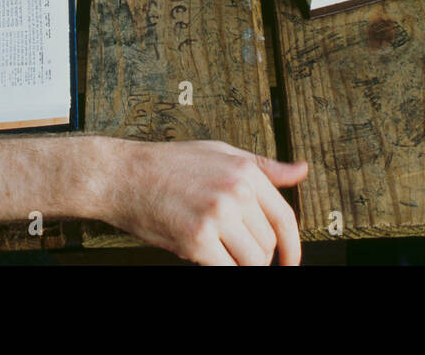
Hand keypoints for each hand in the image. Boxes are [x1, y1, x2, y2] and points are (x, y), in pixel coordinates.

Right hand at [104, 139, 307, 264]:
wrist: (123, 176)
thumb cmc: (170, 165)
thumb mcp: (222, 153)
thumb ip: (264, 167)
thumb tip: (301, 170)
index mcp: (246, 171)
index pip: (284, 217)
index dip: (293, 247)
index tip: (291, 262)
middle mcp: (236, 192)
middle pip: (267, 243)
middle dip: (258, 256)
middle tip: (237, 254)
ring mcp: (217, 216)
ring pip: (251, 261)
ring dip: (240, 266)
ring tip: (221, 256)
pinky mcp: (197, 239)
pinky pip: (227, 270)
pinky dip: (223, 270)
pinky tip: (209, 261)